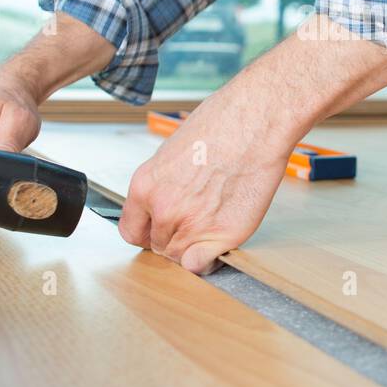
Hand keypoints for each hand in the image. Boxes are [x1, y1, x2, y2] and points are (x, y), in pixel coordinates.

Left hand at [117, 13, 386, 274]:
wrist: (255, 122)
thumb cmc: (220, 125)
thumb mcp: (172, 152)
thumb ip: (163, 186)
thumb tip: (164, 206)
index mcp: (144, 187)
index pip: (131, 232)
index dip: (148, 232)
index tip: (159, 229)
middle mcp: (164, 210)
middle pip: (158, 246)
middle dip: (174, 237)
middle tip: (197, 219)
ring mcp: (192, 226)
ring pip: (180, 257)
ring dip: (193, 247)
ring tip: (211, 223)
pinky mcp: (222, 235)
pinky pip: (201, 264)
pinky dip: (206, 260)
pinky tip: (216, 242)